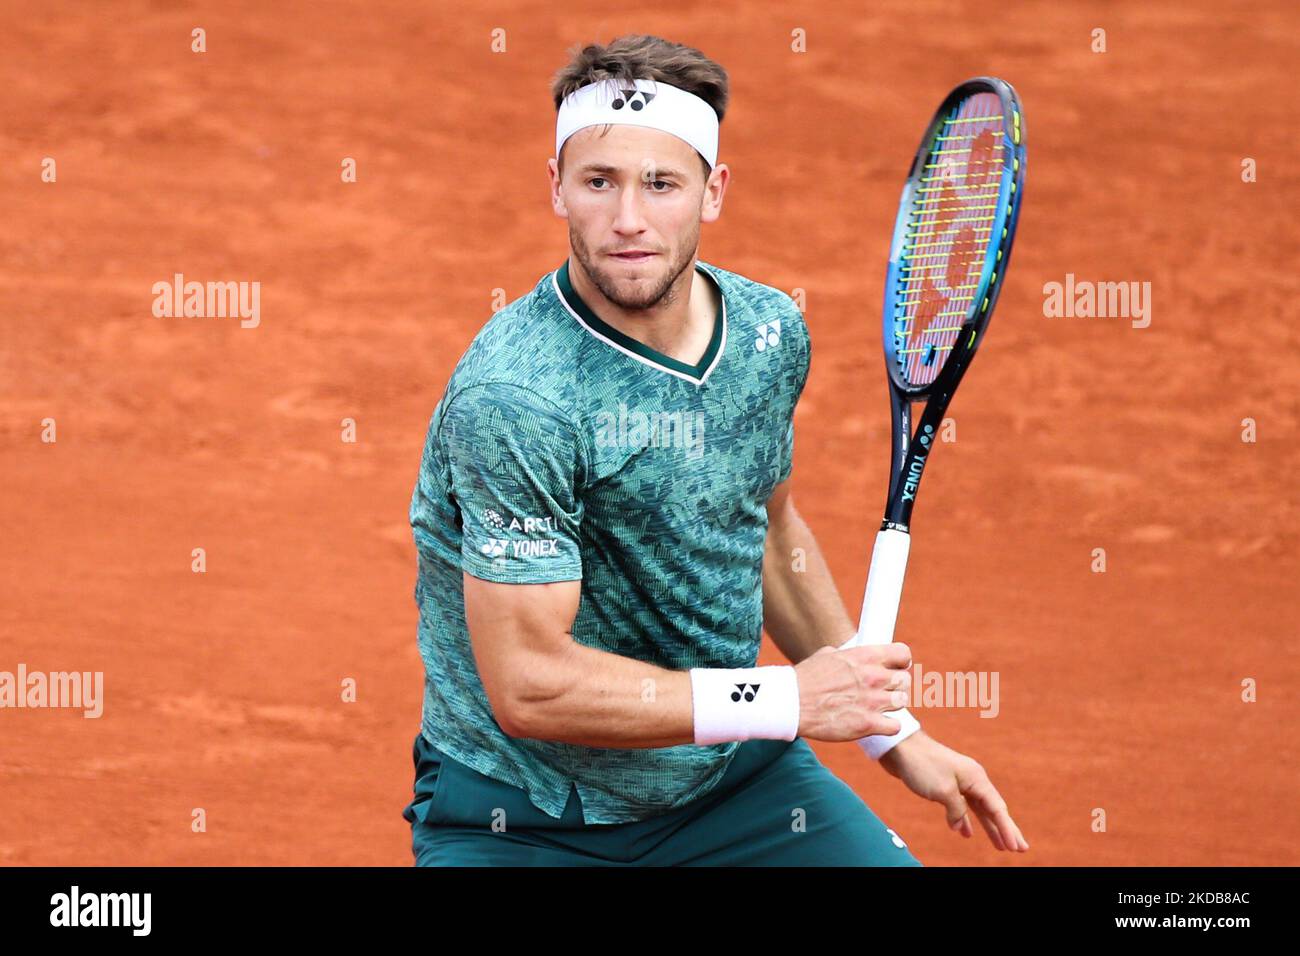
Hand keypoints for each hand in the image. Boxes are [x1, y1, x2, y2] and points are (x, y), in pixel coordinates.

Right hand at [794, 643, 912, 741]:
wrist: (790, 704)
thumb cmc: (804, 679)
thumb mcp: (826, 656)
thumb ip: (847, 656)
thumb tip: (850, 655)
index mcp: (864, 657)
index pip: (902, 654)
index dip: (901, 662)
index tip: (895, 668)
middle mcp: (872, 677)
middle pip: (904, 680)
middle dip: (896, 686)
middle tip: (882, 693)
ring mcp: (872, 701)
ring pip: (902, 702)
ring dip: (892, 706)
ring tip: (876, 708)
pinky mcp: (868, 724)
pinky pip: (895, 726)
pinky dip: (888, 727)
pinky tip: (875, 724)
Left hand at [879, 731, 1028, 851]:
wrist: (899, 746)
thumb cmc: (922, 764)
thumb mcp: (943, 791)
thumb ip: (956, 811)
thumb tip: (959, 827)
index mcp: (976, 778)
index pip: (997, 809)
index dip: (1008, 829)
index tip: (1017, 848)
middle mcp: (972, 779)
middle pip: (993, 809)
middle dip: (1006, 829)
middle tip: (1020, 849)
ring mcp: (958, 782)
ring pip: (978, 809)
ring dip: (988, 827)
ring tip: (1000, 846)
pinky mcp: (944, 785)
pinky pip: (961, 807)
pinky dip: (965, 820)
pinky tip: (965, 833)